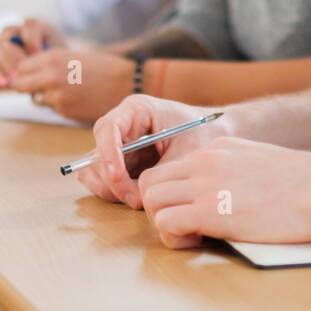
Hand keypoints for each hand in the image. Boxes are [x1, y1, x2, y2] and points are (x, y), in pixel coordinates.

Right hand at [0, 17, 68, 84]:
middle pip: (8, 34)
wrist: (54, 70)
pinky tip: (6, 84)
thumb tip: (40, 61)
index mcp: (34, 26)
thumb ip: (50, 55)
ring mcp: (5, 44)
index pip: (28, 26)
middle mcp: (16, 31)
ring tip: (16, 78)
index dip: (32, 41)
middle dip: (16, 52)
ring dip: (6, 63)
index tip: (39, 56)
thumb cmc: (58, 60)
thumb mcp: (59, 55)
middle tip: (24, 68)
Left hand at [9, 49, 133, 121]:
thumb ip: (47, 64)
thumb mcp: (70, 57)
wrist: (125, 82)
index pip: (21, 67)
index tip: (34, 74)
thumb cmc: (101, 67)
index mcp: (51, 57)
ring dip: (44, 96)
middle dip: (27, 86)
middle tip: (41, 86)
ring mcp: (55, 94)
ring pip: (35, 98)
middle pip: (19, 84)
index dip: (26, 71)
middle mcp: (49, 75)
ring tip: (65, 90)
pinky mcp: (63, 109)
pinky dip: (59, 104)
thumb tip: (25, 73)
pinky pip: (52, 107)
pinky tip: (75, 98)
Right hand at [77, 95, 223, 205]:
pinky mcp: (120, 162)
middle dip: (113, 180)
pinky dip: (116, 193)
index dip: (107, 153)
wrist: (215, 138)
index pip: (108, 128)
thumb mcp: (187, 152)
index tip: (118, 176)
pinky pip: (104, 180)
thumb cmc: (203, 136)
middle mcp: (122, 126)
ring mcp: (118, 145)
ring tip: (140, 200)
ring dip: (113, 189)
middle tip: (137, 199)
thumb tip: (140, 194)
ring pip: (95, 170)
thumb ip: (163, 172)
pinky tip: (138, 197)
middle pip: (96, 153)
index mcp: (137, 110)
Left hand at [137, 138, 310, 248]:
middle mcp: (205, 162)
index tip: (188, 211)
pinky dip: (173, 238)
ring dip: (163, 223)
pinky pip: (165, 223)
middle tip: (184, 226)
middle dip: (158, 209)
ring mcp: (206, 185)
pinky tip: (197, 242)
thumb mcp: (257, 163)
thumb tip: (219, 195)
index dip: (169, 194)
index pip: (167, 168)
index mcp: (217, 150)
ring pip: (151, 201)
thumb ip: (230, 172)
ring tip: (191, 236)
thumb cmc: (304, 186)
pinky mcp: (211, 211)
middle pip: (151, 183)